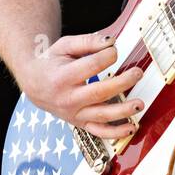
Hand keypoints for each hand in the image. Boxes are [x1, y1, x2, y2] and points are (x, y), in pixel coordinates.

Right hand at [18, 31, 143, 138]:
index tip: (114, 51)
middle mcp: (68, 98)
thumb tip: (111, 42)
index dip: (108, 56)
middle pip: (100, 92)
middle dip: (122, 83)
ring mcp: (74, 113)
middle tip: (137, 73)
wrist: (35, 84)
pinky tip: (131, 127)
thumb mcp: (64, 46)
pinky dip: (116, 132)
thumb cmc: (52, 62)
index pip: (91, 66)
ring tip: (140, 104)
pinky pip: (99, 131)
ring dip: (124, 111)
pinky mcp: (80, 122)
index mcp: (62, 77)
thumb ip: (87, 42)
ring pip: (102, 115)